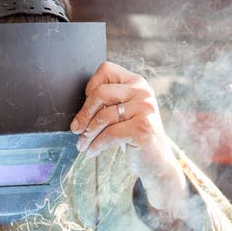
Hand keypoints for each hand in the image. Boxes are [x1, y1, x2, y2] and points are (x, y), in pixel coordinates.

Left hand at [71, 61, 186, 210]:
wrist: (155, 160)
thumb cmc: (133, 136)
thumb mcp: (122, 114)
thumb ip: (107, 104)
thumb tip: (78, 112)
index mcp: (136, 82)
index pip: (106, 70)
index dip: (90, 87)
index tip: (86, 107)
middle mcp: (142, 92)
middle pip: (101, 93)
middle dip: (84, 114)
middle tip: (76, 129)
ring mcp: (144, 109)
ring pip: (103, 117)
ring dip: (87, 135)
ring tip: (82, 145)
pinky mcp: (142, 128)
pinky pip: (109, 134)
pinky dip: (96, 145)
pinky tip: (91, 152)